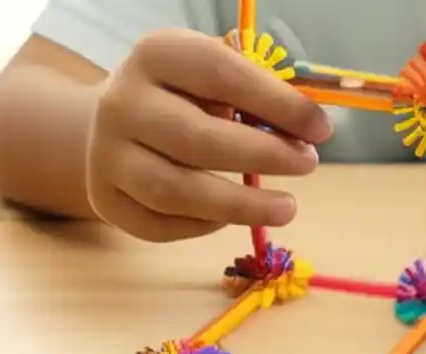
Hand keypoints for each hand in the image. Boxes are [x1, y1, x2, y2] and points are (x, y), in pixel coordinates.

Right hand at [87, 29, 330, 241]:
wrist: (116, 122)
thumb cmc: (187, 96)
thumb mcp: (218, 75)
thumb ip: (259, 92)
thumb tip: (310, 126)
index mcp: (156, 55)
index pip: (219, 75)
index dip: (276, 103)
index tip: (321, 128)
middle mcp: (122, 102)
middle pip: (196, 139)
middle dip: (263, 156)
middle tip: (307, 164)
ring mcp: (106, 153)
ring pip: (175, 191)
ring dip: (240, 205)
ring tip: (287, 207)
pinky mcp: (105, 198)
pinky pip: (160, 225)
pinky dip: (203, 226)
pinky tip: (232, 216)